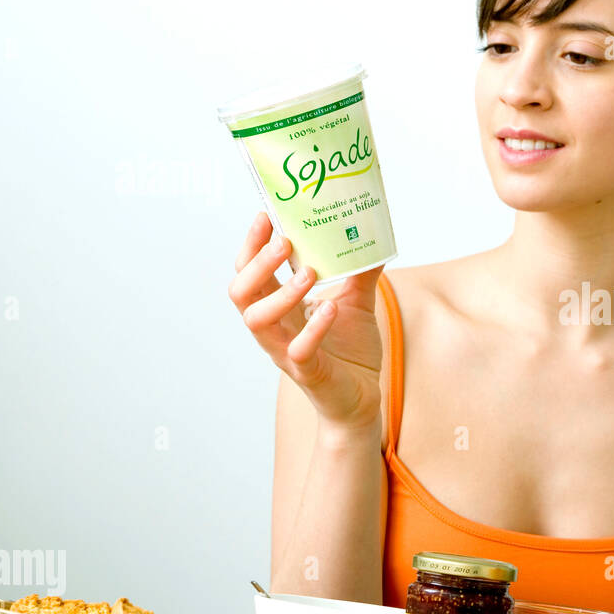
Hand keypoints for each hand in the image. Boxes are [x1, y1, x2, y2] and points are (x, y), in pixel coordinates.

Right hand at [228, 212, 384, 430]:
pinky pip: (299, 350)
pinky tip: (329, 308)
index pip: (248, 271)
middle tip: (284, 241)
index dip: (252, 244)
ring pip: (258, 320)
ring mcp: (286, 350)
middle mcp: (275, 328)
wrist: (362, 398)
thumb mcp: (356, 302)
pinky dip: (313, 328)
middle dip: (257, 263)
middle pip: (241, 292)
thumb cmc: (350, 350)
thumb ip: (361, 271)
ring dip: (281, 293)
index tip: (266, 216)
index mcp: (280, 307)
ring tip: (309, 274)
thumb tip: (372, 235)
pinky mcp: (307, 371)